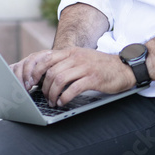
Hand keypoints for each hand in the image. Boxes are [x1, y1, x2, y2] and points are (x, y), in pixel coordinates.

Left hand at [10, 48, 135, 106]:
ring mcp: (85, 67)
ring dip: (53, 94)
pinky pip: (73, 88)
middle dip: (44, 87)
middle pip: (51, 72)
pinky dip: (65, 97)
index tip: (30, 83)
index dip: (35, 72)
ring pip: (60, 80)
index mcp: (71, 52)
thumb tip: (47, 75)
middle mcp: (76, 57)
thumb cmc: (100, 66)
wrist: (123, 68)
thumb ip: (66, 63)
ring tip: (53, 102)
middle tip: (44, 97)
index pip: (46, 59)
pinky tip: (63, 102)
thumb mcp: (81, 58)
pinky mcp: (93, 78)